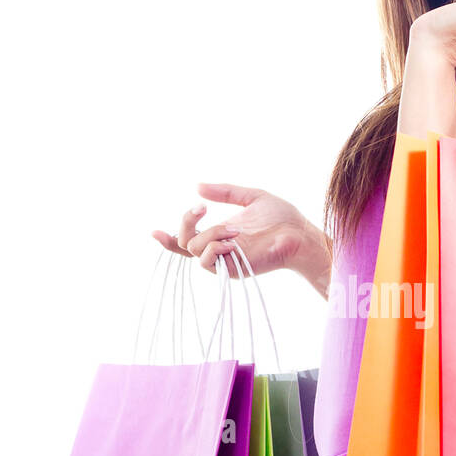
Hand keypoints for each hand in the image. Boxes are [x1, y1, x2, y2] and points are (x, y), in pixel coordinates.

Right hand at [152, 183, 310, 276]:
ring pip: (195, 251)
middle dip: (187, 222)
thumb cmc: (282, 218)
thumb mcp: (250, 196)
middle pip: (184, 243)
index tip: (154, 231)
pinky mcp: (234, 269)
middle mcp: (219, 248)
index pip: (187, 241)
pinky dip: (215, 248)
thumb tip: (197, 186)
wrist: (301, 234)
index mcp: (220, 234)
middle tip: (202, 207)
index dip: (168, 239)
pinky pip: (210, 261)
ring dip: (209, 234)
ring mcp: (226, 260)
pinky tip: (232, 240)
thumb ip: (225, 191)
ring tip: (235, 229)